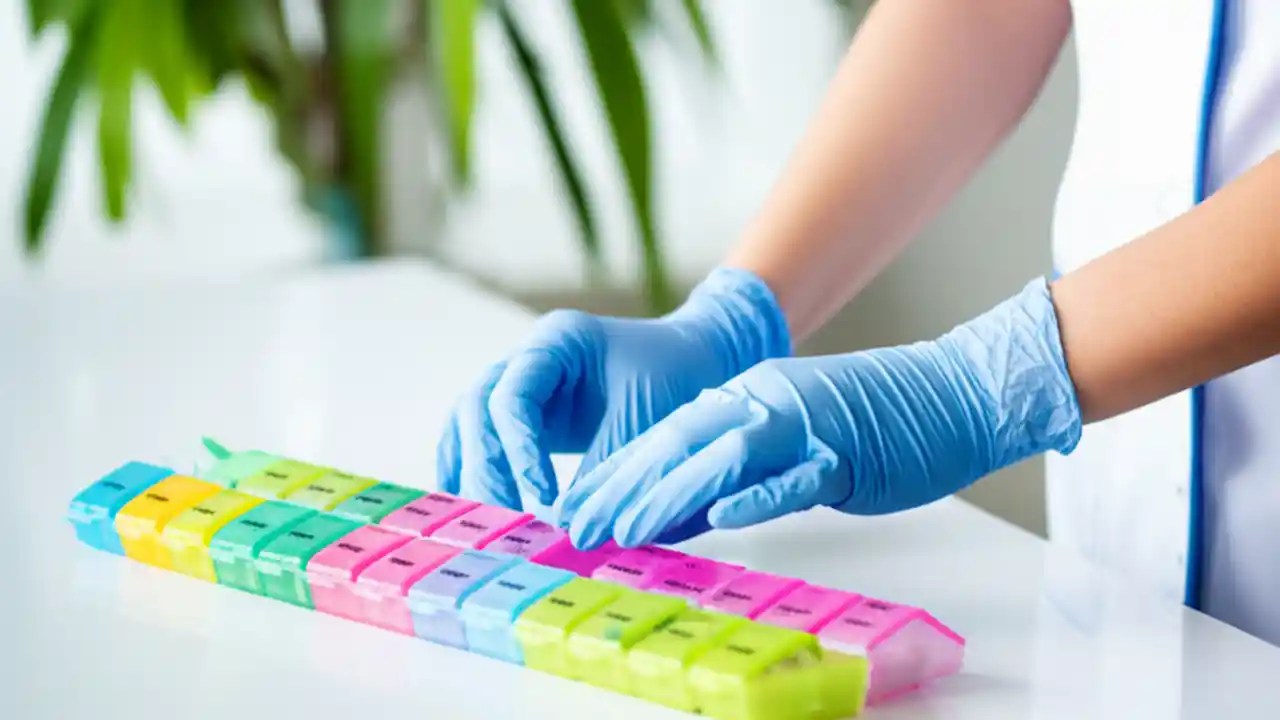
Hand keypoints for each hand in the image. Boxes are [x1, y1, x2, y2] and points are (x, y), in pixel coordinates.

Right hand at [436, 267, 790, 532]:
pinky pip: (479, 441)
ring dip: (470, 473)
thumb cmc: (675, 378)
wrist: (695, 361)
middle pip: (475, 410)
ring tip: (483, 526)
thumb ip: (600, 467)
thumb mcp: (642, 420)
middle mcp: (525, 358)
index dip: (518, 450)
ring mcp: (518, 383)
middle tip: (505, 521)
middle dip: (485, 468)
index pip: (511, 396)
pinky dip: (471, 473)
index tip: (540, 497)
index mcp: (556, 340)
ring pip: (467, 426)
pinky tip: (471, 512)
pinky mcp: (523, 414)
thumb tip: (561, 525)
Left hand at [556, 278, 1082, 548]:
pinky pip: (794, 476)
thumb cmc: (872, 421)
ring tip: (625, 527)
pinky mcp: (844, 452)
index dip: (617, 472)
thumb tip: (684, 509)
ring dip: (668, 492)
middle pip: (678, 443)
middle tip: (577, 524)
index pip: (668, 436)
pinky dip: (757, 495)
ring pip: (722, 456)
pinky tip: (721, 517)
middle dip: (621, 486)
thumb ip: (737, 468)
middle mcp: (763, 403)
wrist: (951, 391)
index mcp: (747, 396)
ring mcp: (803, 425)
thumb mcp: (790, 439)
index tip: (576, 506)